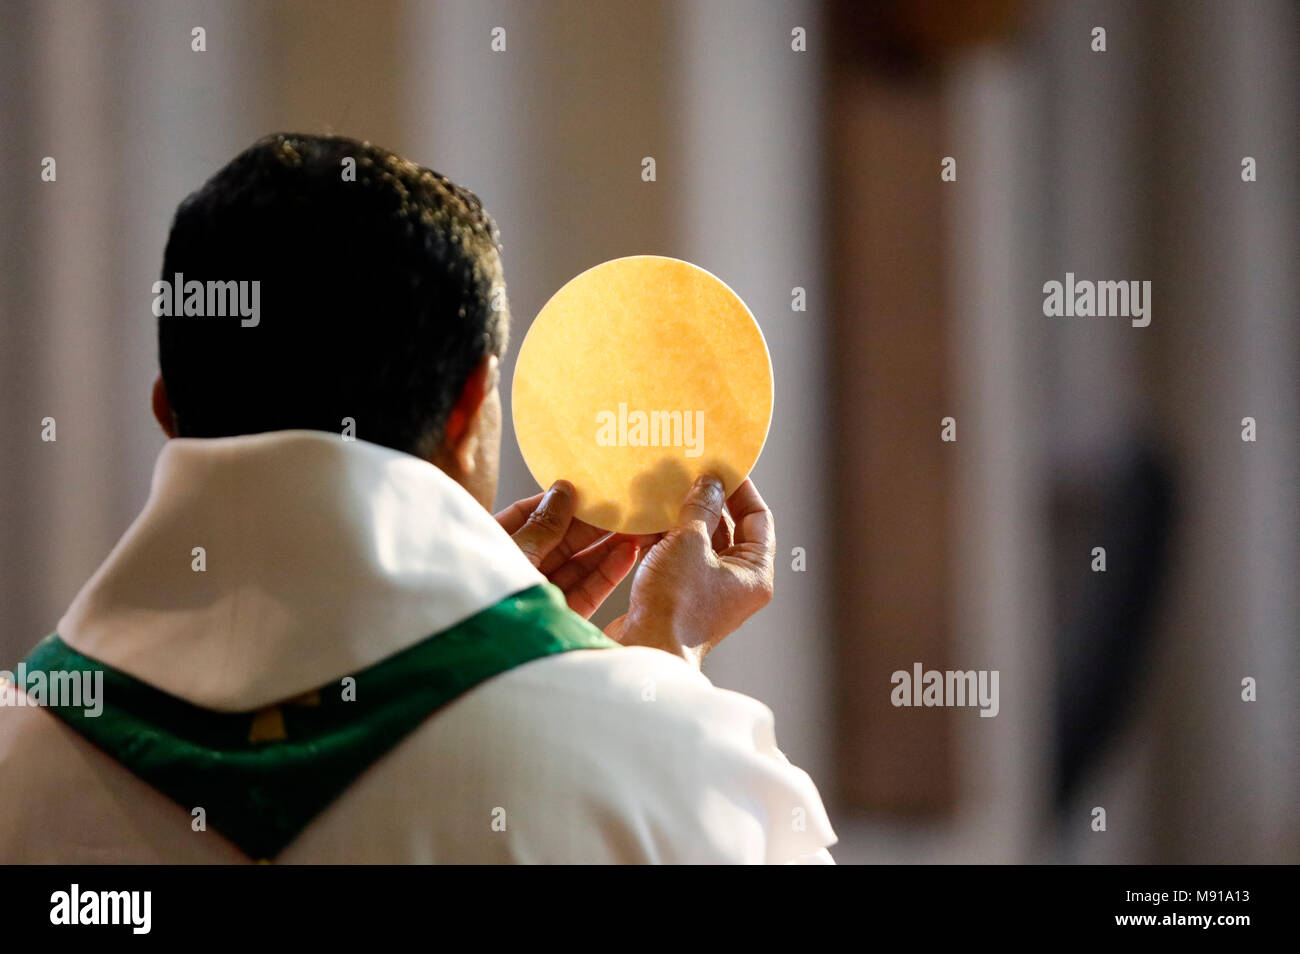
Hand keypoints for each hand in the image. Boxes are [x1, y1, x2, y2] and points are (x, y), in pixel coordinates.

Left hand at [495, 480, 649, 618]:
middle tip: (623, 506)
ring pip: (576, 566)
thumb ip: (542, 526)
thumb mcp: (512, 551)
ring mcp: (537, 596)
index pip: (528, 517)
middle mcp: (514, 571)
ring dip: (605, 547)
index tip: (588, 489)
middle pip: (558, 541)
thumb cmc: (481, 598)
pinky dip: (606, 574)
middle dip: (591, 524)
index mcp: (490, 548)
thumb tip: (564, 492)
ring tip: (635, 527)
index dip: (559, 502)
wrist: (480, 659)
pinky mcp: (557, 619)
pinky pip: (584, 592)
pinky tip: (627, 553)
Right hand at [603, 476, 774, 667]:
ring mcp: (707, 590)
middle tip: (686, 470)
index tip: (721, 463)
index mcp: (754, 572)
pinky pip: (676, 556)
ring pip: (698, 541)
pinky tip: (643, 518)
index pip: (758, 518)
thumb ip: (701, 506)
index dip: (741, 488)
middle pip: (727, 528)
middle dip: (705, 499)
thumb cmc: (676, 604)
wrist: (644, 650)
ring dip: (680, 517)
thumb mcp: (690, 543)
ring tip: (661, 488)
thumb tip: (710, 481)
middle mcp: (736, 582)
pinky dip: (663, 537)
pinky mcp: (679, 595)